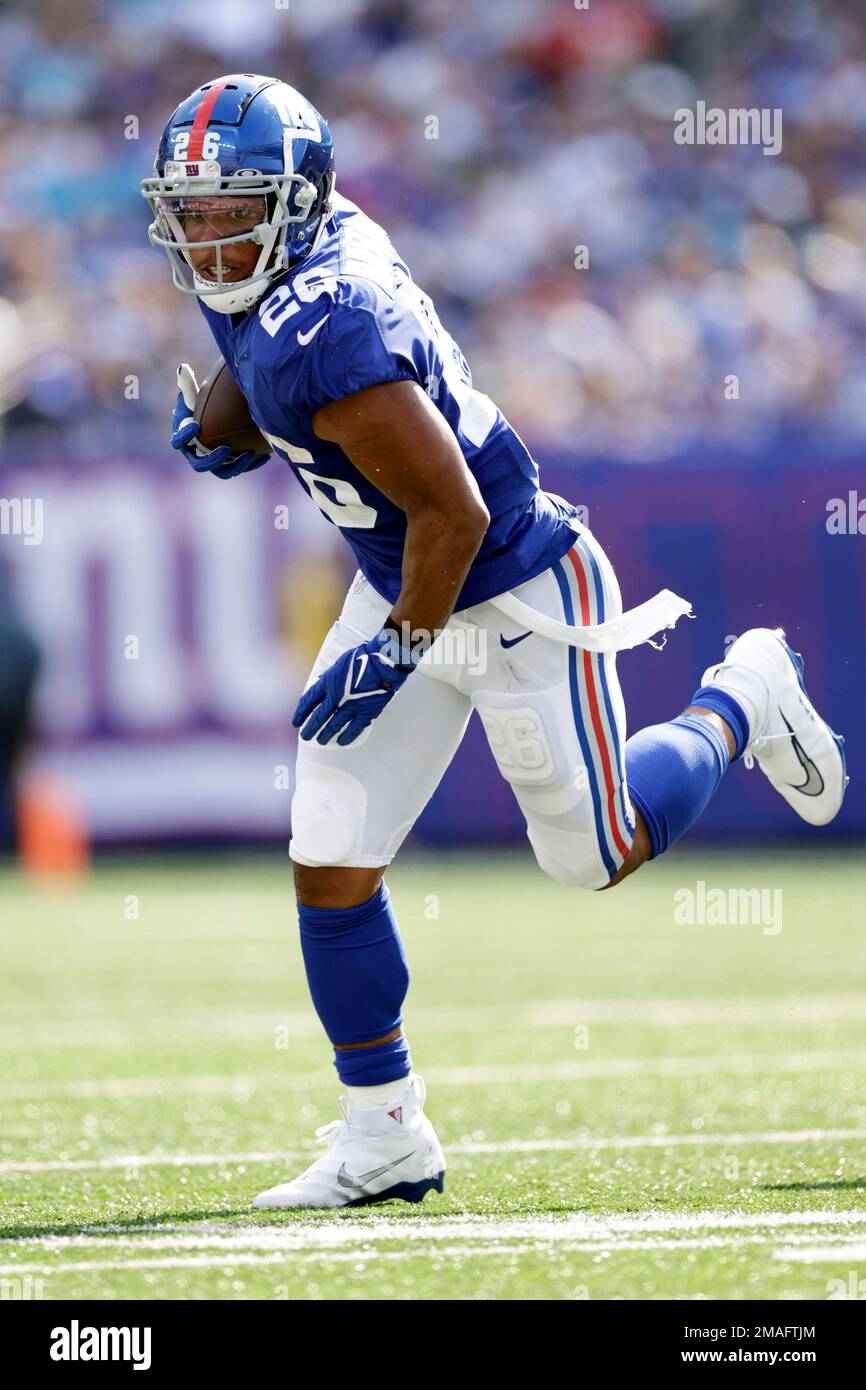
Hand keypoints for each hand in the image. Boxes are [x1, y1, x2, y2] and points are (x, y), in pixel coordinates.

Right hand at [170, 364, 269, 480]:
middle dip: (212, 460)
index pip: (178, 442)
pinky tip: (263, 456)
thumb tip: (182, 367)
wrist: (215, 418)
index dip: (184, 436)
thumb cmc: (201, 405)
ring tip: (249, 455)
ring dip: (236, 466)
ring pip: (223, 472)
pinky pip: (241, 469)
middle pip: (200, 465)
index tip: (195, 425)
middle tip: (225, 449)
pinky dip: (252, 464)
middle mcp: (196, 455)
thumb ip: (187, 384)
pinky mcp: (231, 465)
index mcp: (183, 439)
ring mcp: (214, 463)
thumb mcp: (194, 394)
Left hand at [292, 631, 415, 745]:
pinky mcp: (366, 712)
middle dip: (310, 729)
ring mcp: (351, 706)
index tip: (296, 721)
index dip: (301, 713)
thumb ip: (331, 676)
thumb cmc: (364, 657)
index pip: (308, 701)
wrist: (384, 661)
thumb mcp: (340, 663)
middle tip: (306, 736)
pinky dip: (347, 736)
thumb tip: (324, 683)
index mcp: (328, 682)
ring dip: (325, 735)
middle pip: (318, 717)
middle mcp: (336, 696)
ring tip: (321, 741)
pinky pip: (354, 729)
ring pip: (334, 726)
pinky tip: (342, 742)